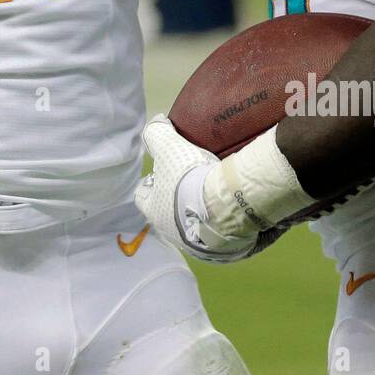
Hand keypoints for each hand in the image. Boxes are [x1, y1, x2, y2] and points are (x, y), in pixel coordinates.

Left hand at [135, 116, 264, 262]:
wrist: (229, 206)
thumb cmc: (190, 179)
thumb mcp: (169, 147)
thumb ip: (157, 134)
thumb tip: (156, 123)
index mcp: (155, 212)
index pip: (143, 197)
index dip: (149, 183)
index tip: (160, 171)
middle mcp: (172, 233)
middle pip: (168, 212)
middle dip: (175, 198)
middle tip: (190, 179)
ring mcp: (197, 245)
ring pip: (193, 225)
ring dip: (199, 212)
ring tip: (214, 193)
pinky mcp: (223, 251)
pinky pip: (218, 234)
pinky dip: (222, 222)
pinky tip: (232, 208)